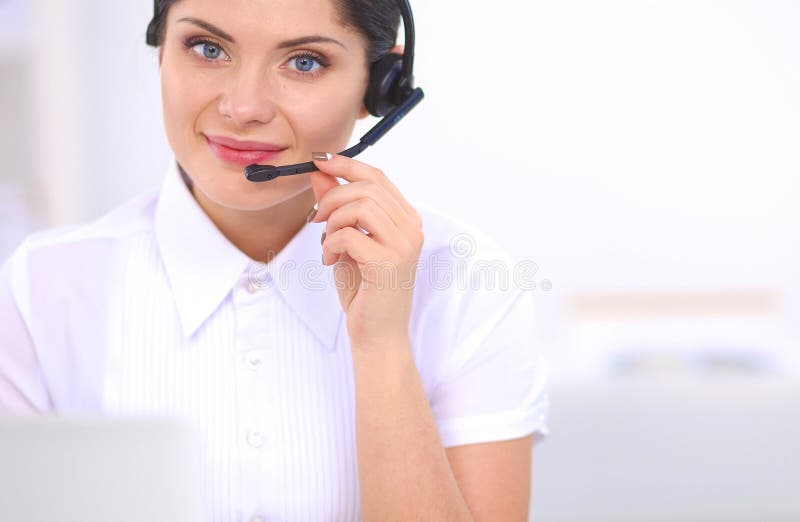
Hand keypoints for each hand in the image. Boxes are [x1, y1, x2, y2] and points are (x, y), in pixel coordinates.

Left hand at [308, 153, 423, 348]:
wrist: (377, 334)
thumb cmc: (365, 290)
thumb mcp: (346, 241)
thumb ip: (337, 207)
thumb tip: (320, 174)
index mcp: (406, 220)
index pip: (378, 177)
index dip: (346, 164)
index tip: (319, 161)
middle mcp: (411, 229)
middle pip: (367, 188)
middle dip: (332, 197)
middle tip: (316, 218)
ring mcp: (403, 245)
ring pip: (359, 207)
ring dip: (332, 222)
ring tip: (327, 243)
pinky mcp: (389, 262)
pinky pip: (349, 235)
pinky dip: (330, 245)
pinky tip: (330, 261)